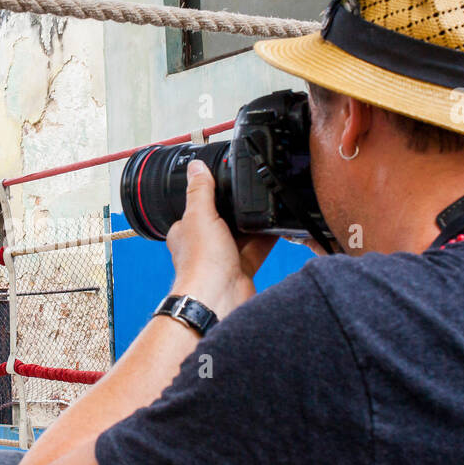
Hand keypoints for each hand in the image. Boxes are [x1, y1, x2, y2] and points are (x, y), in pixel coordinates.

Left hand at [165, 159, 275, 318]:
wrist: (217, 298)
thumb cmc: (201, 263)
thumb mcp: (200, 215)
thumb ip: (200, 190)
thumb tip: (196, 166)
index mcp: (186, 231)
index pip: (196, 207)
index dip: (209, 195)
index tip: (224, 182)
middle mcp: (203, 245)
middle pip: (223, 220)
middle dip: (236, 210)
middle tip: (251, 194)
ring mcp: (222, 258)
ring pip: (242, 235)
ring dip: (253, 224)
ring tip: (267, 205)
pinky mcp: (241, 269)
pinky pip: (256, 249)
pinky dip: (267, 239)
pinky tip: (277, 227)